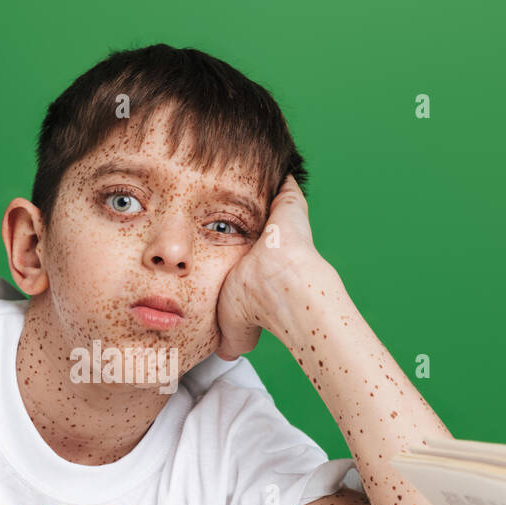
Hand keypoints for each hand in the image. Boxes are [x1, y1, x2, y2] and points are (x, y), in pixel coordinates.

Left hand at [215, 174, 336, 360]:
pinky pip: (282, 179)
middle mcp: (273, 242)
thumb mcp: (234, 322)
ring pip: (266, 197)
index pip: (247, 246)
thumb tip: (225, 354)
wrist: (287, 288)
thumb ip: (230, 335)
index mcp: (261, 265)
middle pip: (256, 219)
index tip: (215, 227)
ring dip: (251, 183)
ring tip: (234, 162)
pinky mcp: (289, 203)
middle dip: (241, 205)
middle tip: (221, 185)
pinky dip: (270, 166)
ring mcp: (283, 221)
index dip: (232, 237)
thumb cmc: (258, 306)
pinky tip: (257, 151)